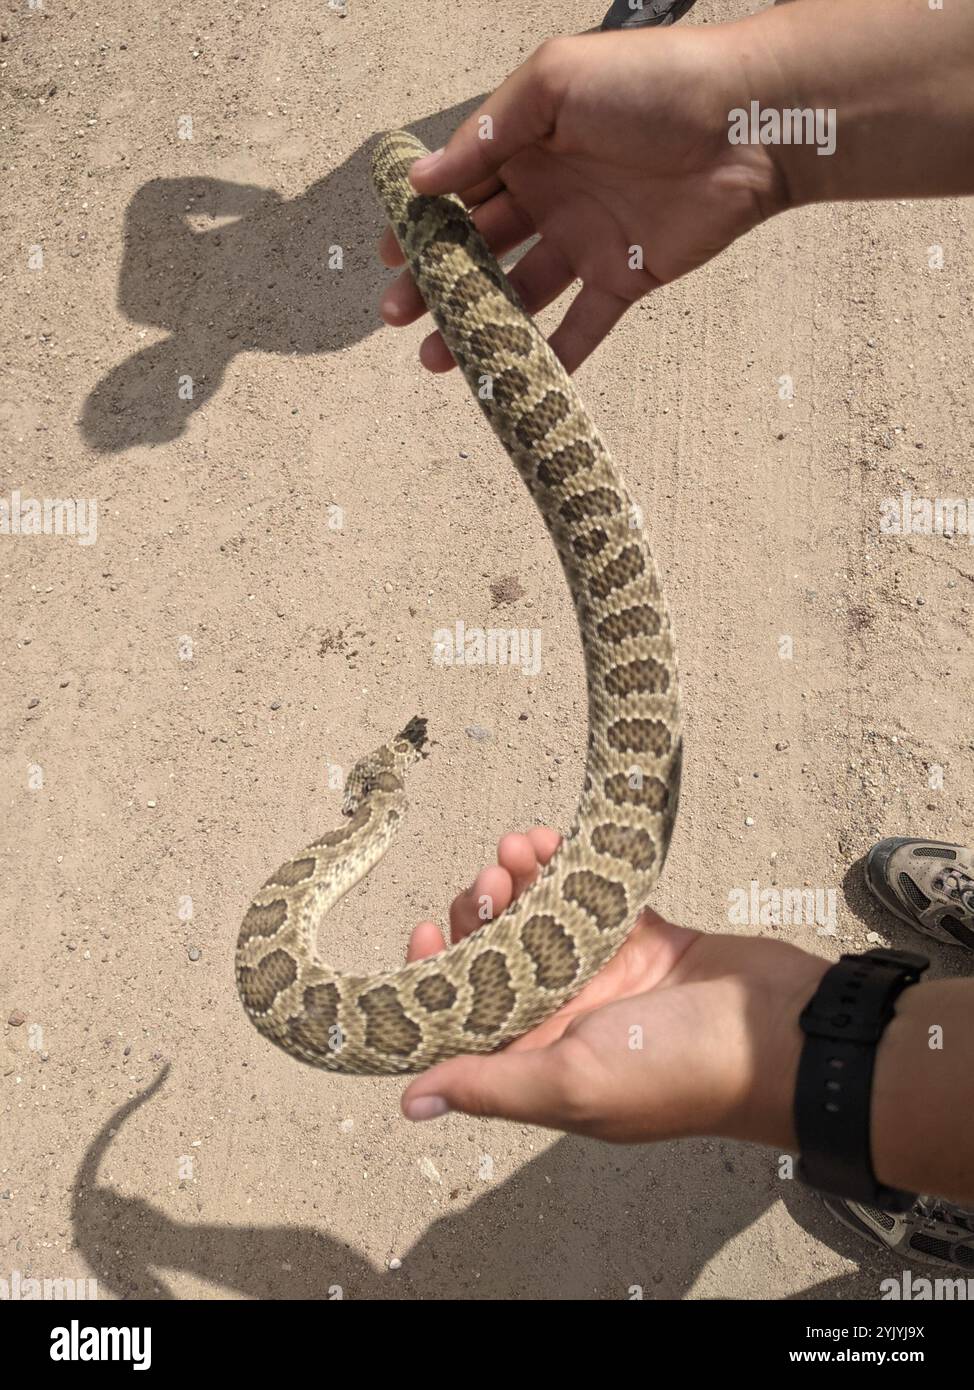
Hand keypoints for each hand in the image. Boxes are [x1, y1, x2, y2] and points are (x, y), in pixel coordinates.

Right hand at [379, 28, 784, 373]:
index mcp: (529, 145)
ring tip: (439, 358)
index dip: (422, 223)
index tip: (388, 253)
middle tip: (398, 316)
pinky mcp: (624, 277)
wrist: (748, 122)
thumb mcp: (555, 83)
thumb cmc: (654, 83)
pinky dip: (552, 355)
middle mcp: (551, 194)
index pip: (462, 190)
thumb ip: (487, 133)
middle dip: (437, 283)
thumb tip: (421, 181)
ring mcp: (586, 239)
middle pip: (480, 248)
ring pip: (519, 294)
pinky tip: (515, 377)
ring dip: (479, 325)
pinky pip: (582, 327)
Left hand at [402, 828, 826, 1144]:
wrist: (782, 1032)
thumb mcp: (573, 1084)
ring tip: (517, 847)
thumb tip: (409, 1104)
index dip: (437, 977)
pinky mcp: (636, 935)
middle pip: (495, 960)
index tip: (427, 932)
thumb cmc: (678, 1071)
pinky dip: (561, 866)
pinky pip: (584, 894)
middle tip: (488, 882)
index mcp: (539, 1062)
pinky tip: (546, 838)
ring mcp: (599, 973)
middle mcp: (562, 1019)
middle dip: (481, 916)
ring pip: (535, 919)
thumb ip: (491, 1086)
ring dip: (517, 882)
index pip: (465, 1021)